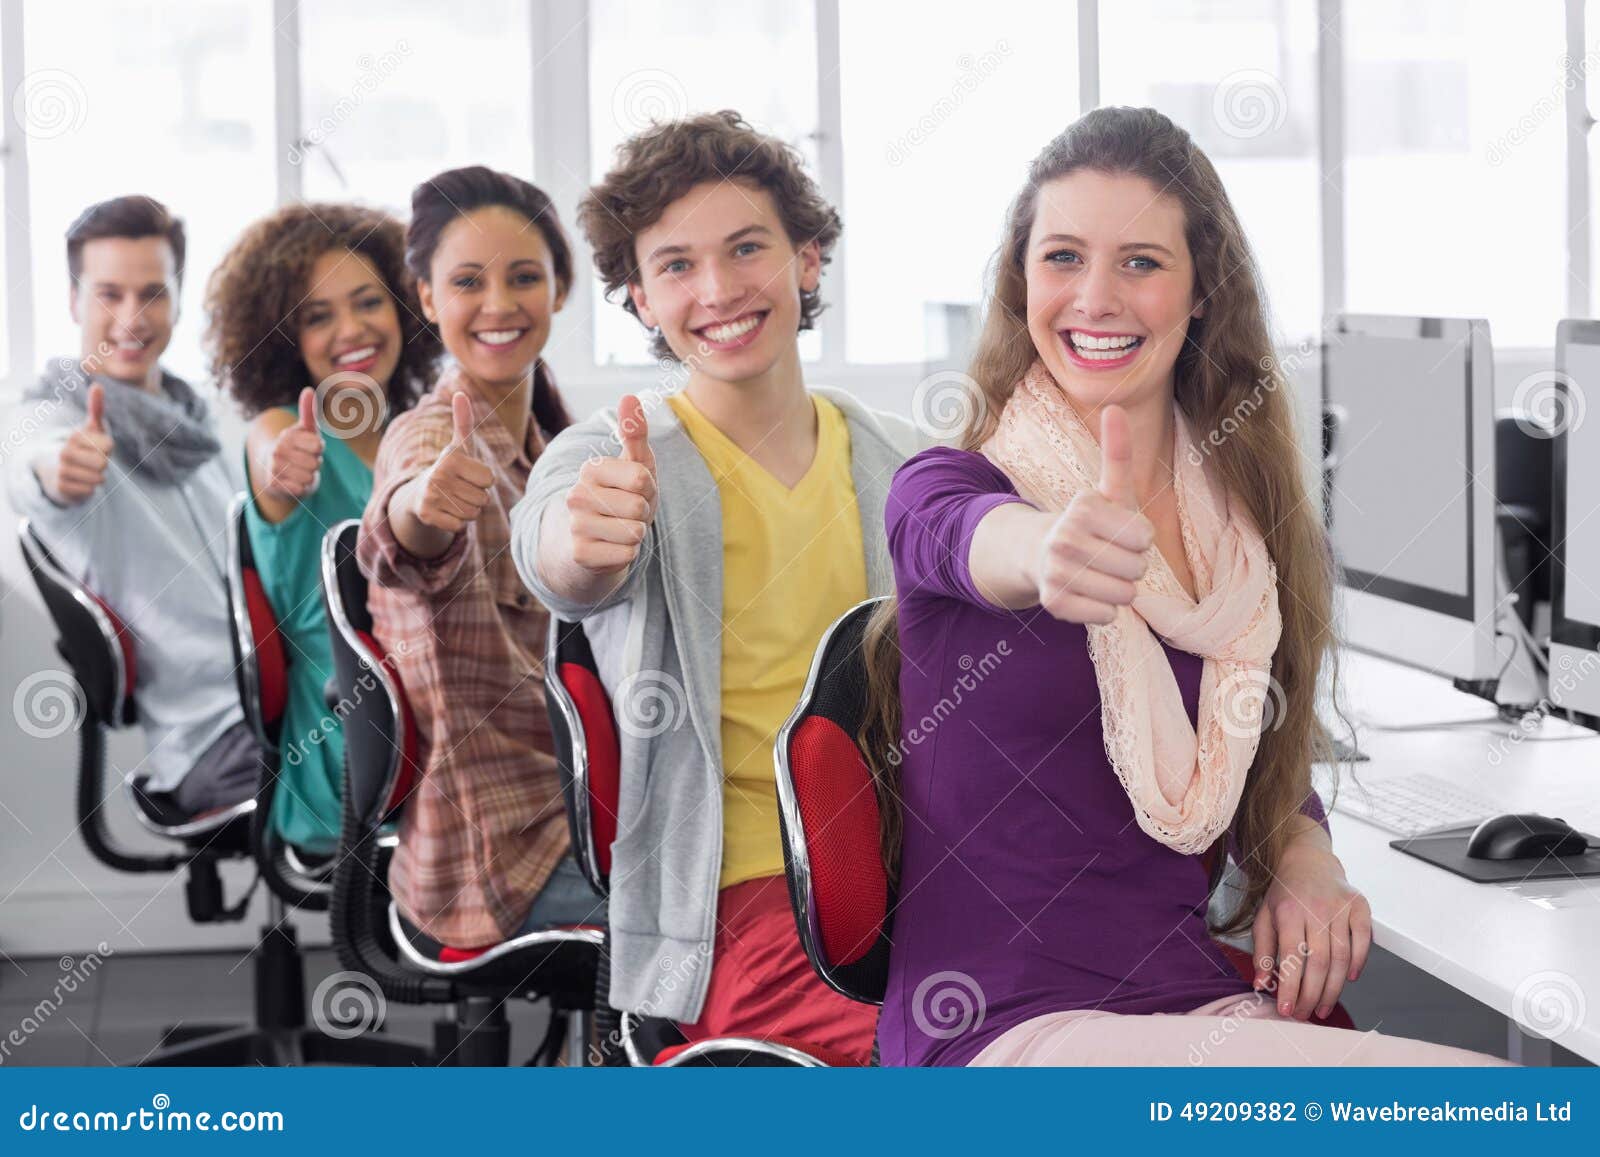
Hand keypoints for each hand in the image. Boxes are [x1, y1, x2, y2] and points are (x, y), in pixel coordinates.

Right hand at [38, 383, 114, 505]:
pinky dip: (90, 489)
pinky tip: (81, 482)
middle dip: (104, 465)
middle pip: (103, 463)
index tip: (97, 448)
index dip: (108, 450)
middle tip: (93, 462)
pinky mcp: (61, 487)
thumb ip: (96, 409)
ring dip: (98, 478)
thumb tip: (98, 385)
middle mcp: (65, 451)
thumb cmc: (85, 448)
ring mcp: (61, 469)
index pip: (108, 446)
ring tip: (87, 472)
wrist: (61, 472)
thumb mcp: (93, 429)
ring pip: (98, 479)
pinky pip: (89, 491)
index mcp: (75, 436)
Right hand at [263, 387, 324, 500]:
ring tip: (299, 471)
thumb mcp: (307, 431)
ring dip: (308, 476)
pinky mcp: (273, 484)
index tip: (310, 448)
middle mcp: (277, 450)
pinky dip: (301, 488)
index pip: (318, 446)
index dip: (318, 450)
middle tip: (304, 461)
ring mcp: (273, 468)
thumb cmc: (299, 448)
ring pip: (308, 477)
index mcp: (287, 435)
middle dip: (313, 464)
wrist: (277, 471)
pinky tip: (293, 482)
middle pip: (315, 463)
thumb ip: (309, 413)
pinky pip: (300, 489)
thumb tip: (308, 390)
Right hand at [408, 391, 495, 534]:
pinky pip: (460, 526)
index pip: (490, 479)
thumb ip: (463, 421)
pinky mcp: (427, 516)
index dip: (483, 479)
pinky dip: (457, 523)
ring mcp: (431, 497)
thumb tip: (460, 393)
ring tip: (453, 498)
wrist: (420, 492)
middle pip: (483, 498)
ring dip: (468, 509)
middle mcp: (439, 476)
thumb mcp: (459, 445)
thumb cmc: (450, 467)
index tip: (467, 474)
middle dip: (476, 496)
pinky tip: (445, 511)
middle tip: (459, 488)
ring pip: (473, 513)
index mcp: (452, 458)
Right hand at [565, 393, 657, 573]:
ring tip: (619, 529)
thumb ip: (634, 433)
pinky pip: (627, 555)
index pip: (641, 477)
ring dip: (635, 535)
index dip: (648, 488)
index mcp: (590, 469)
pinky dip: (628, 554)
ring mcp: (575, 525)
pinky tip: (611, 548)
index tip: (635, 490)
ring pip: (634, 532)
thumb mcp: (634, 465)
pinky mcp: (580, 554)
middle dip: (643, 514)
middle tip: (627, 514)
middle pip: (639, 506)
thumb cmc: (621, 498)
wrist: (592, 542)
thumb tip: (630, 396)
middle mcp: (576, 494)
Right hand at [1034, 405, 1154, 623]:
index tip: (1117, 531)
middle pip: (1138, 568)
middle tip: (1107, 556)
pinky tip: (1087, 593)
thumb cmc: (1089, 524)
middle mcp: (1064, 539)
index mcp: (1083, 508)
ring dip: (1119, 588)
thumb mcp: (1108, 490)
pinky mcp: (1053, 604)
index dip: (1139, 537)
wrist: (1039, 555)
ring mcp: (1056, 572)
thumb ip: (1117, 451)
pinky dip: (1103, 609)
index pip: (1145, 538)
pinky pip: (1107, 616)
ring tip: (1098, 573)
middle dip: (1131, 565)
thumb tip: (1116, 406)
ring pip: (1125, 594)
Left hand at [1252, 836, 1372, 1020]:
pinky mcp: (1360, 906)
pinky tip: (1348, 981)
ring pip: (1342, 957)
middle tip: (1305, 1014)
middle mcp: (1316, 908)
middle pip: (1319, 962)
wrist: (1308, 860)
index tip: (1286, 1009)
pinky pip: (1363, 942)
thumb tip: (1260, 984)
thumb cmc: (1285, 893)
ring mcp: (1341, 907)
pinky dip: (1358, 964)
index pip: (1291, 957)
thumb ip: (1262, 951)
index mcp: (1288, 910)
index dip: (1290, 987)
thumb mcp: (1264, 916)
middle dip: (1312, 995)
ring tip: (1323, 1007)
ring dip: (1334, 989)